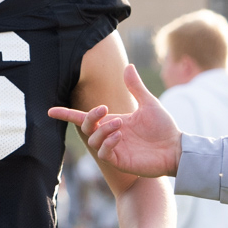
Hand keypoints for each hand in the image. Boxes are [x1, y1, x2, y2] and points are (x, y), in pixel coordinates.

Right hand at [49, 65, 181, 177]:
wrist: (177, 148)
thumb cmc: (164, 128)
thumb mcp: (148, 103)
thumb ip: (135, 87)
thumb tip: (128, 66)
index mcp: (113, 121)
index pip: (84, 118)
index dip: (67, 114)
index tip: (50, 111)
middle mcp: (109, 135)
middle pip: (85, 127)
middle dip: (89, 117)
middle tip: (103, 108)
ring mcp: (113, 149)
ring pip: (93, 140)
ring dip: (102, 129)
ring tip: (119, 125)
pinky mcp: (120, 161)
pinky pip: (104, 153)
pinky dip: (107, 143)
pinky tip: (119, 136)